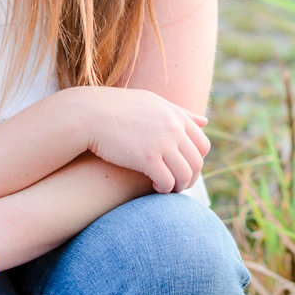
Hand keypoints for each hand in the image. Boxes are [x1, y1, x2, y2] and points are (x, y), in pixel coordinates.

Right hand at [76, 86, 209, 193]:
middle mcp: (173, 127)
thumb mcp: (152, 104)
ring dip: (179, 187)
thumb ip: (180, 113)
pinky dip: (164, 189)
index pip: (202, 144)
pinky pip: (167, 181)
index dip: (196, 161)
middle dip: (190, 178)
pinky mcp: (147, 158)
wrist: (88, 114)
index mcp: (175, 114)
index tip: (184, 169)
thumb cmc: (118, 109)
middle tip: (178, 186)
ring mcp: (161, 142)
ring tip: (167, 189)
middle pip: (197, 162)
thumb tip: (205, 121)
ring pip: (185, 174)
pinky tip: (154, 189)